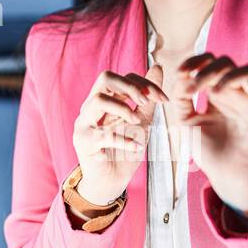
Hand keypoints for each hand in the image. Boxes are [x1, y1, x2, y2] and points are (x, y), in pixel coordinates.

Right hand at [71, 66, 168, 204]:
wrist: (112, 180)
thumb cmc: (125, 149)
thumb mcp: (142, 120)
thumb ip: (148, 97)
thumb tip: (158, 66)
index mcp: (104, 99)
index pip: (121, 77)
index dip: (144, 82)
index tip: (163, 99)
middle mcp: (90, 107)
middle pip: (105, 78)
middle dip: (130, 86)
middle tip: (147, 101)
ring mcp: (84, 124)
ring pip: (98, 100)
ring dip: (123, 108)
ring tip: (138, 122)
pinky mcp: (84, 143)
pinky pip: (104, 135)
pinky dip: (124, 140)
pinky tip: (136, 148)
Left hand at [173, 53, 247, 212]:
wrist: (227, 178)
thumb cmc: (208, 153)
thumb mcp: (187, 122)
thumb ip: (181, 99)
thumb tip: (182, 75)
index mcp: (219, 93)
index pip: (211, 63)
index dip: (196, 61)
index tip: (180, 73)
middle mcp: (238, 93)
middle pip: (227, 63)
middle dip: (208, 70)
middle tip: (194, 87)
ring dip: (230, 76)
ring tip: (214, 92)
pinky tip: (244, 90)